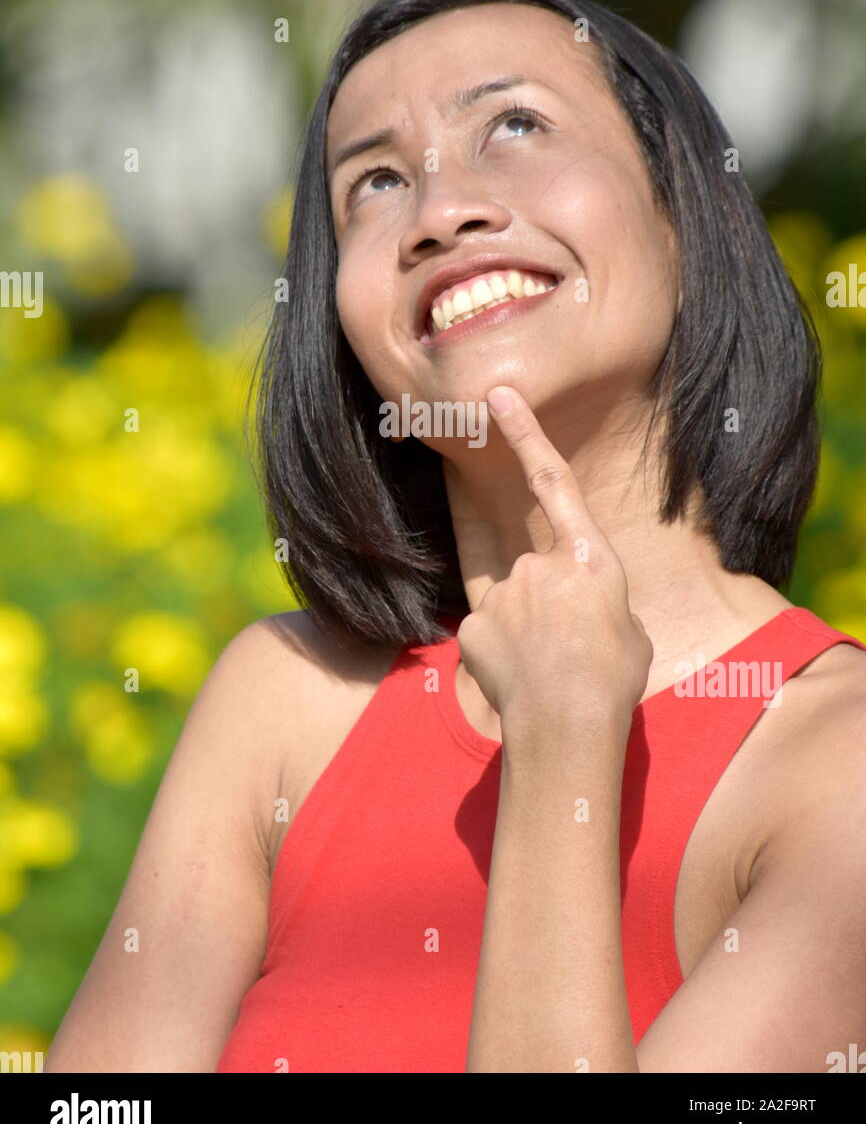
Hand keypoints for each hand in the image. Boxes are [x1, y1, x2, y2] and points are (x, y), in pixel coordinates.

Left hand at [455, 384, 652, 739]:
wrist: (568, 726)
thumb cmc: (614, 681)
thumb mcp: (628, 630)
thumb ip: (596, 602)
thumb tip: (578, 609)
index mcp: (590, 559)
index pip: (553, 481)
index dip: (526, 434)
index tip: (498, 397)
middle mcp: (539, 565)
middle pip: (537, 572)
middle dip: (548, 608)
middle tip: (569, 654)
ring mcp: (502, 594)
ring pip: (512, 604)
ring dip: (527, 632)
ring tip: (549, 674)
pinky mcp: (473, 625)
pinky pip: (488, 633)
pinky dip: (503, 653)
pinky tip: (520, 680)